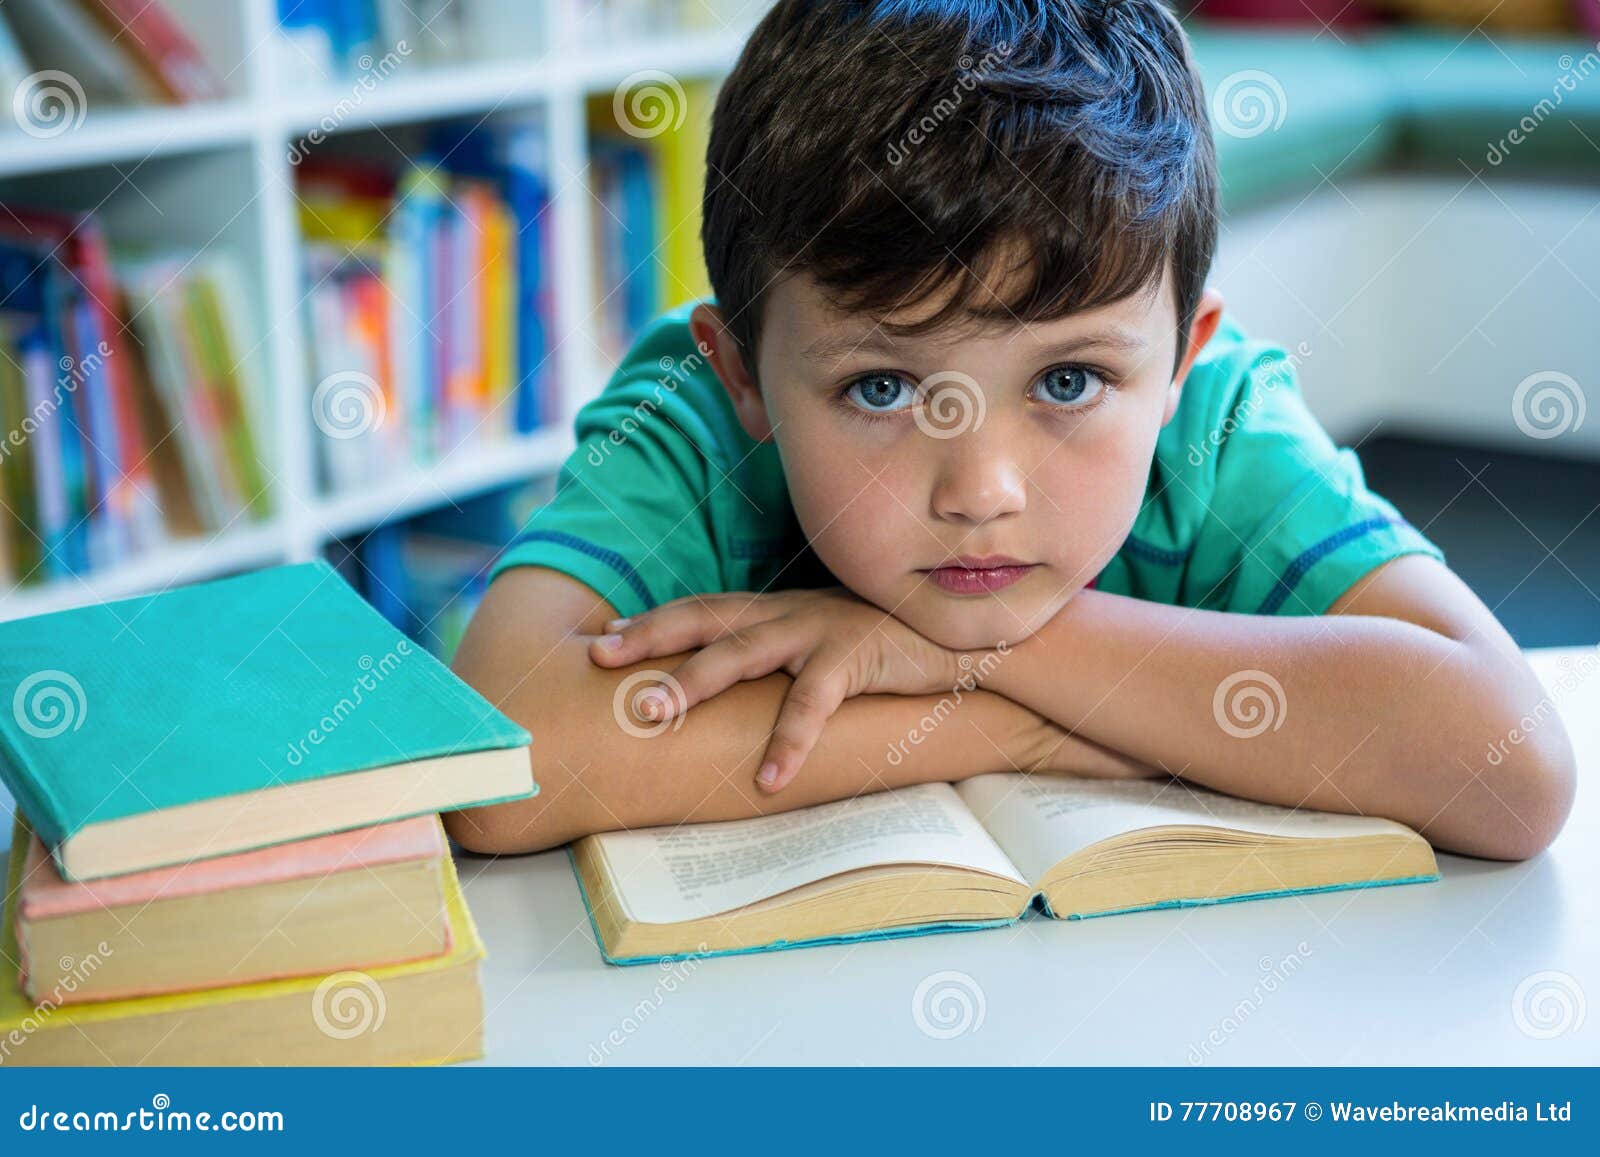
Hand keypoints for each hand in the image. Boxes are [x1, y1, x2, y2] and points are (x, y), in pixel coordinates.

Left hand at [588, 588, 966, 791]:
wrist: (962, 638)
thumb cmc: (887, 646)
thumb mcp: (822, 644)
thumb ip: (780, 657)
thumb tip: (734, 691)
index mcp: (775, 609)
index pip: (700, 609)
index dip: (652, 621)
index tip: (603, 637)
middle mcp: (786, 611)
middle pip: (703, 619)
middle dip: (648, 637)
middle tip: (599, 656)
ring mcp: (818, 630)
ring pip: (742, 652)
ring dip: (694, 680)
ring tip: (654, 713)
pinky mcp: (854, 657)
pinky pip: (812, 703)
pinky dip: (788, 742)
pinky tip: (768, 780)